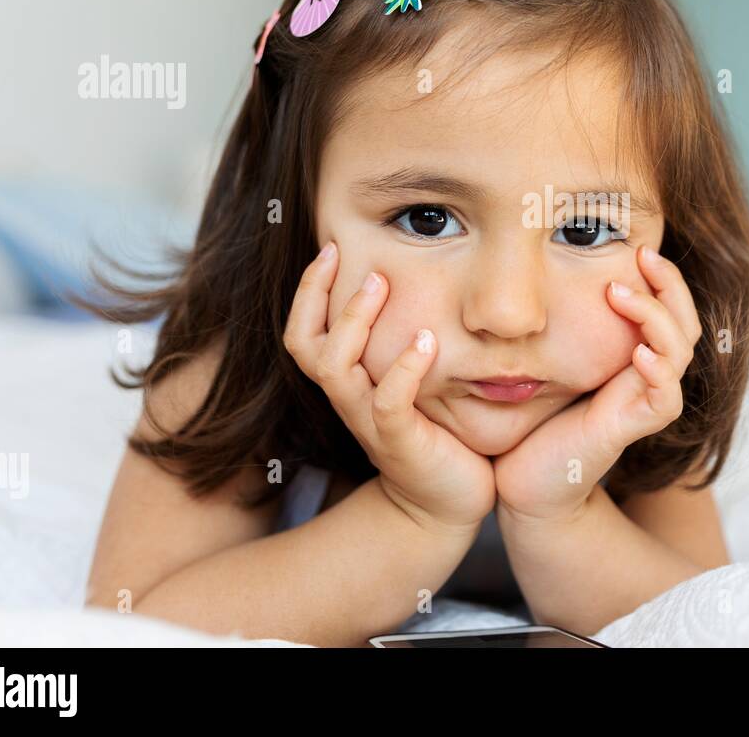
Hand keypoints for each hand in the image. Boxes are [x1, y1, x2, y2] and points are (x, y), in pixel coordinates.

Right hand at [284, 242, 495, 532]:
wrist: (445, 503)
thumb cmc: (434, 432)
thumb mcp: (411, 380)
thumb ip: (403, 337)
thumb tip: (421, 278)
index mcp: (345, 382)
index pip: (303, 331)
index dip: (307, 291)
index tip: (331, 246)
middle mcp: (348, 400)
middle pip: (306, 345)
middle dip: (320, 295)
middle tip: (352, 256)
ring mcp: (369, 422)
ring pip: (336, 369)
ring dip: (356, 322)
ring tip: (383, 283)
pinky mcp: (399, 444)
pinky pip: (389, 404)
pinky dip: (404, 370)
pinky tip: (426, 341)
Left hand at [493, 245, 702, 522]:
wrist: (524, 481)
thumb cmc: (535, 420)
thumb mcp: (551, 358)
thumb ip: (565, 322)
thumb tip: (549, 267)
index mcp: (634, 357)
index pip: (670, 309)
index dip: (663, 277)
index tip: (636, 246)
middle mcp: (647, 377)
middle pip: (687, 323)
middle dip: (670, 285)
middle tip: (643, 253)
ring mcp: (643, 403)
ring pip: (680, 353)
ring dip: (656, 318)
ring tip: (620, 293)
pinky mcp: (631, 429)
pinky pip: (665, 398)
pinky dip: (658, 371)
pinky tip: (637, 352)